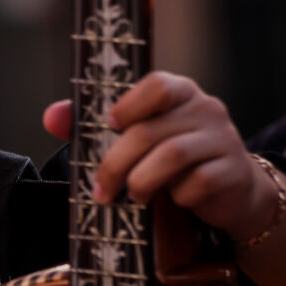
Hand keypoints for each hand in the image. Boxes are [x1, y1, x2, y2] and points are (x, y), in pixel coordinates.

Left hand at [42, 73, 285, 285]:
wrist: (233, 191)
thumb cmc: (174, 159)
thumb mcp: (140, 138)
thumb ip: (94, 125)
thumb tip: (51, 116)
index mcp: (181, 92)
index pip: (158, 84)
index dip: (129, 104)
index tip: (109, 125)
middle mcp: (206, 108)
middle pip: (152, 131)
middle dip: (118, 162)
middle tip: (102, 188)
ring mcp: (224, 138)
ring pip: (174, 155)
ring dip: (142, 180)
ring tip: (133, 195)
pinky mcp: (234, 171)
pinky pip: (199, 182)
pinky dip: (179, 196)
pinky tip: (174, 201)